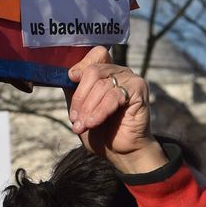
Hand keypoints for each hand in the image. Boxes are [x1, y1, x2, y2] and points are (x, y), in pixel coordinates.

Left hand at [66, 47, 167, 175]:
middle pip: (93, 71)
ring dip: (88, 108)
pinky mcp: (139, 89)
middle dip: (80, 97)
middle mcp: (119, 72)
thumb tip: (66, 75)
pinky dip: (100, 111)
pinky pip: (114, 96)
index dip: (81, 64)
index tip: (71, 79)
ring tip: (82, 125)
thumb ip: (74, 90)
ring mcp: (130, 79)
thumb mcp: (80, 109)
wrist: (121, 152)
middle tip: (75, 118)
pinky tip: (93, 123)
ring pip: (102, 85)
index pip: (96, 54)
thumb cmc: (101, 130)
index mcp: (106, 72)